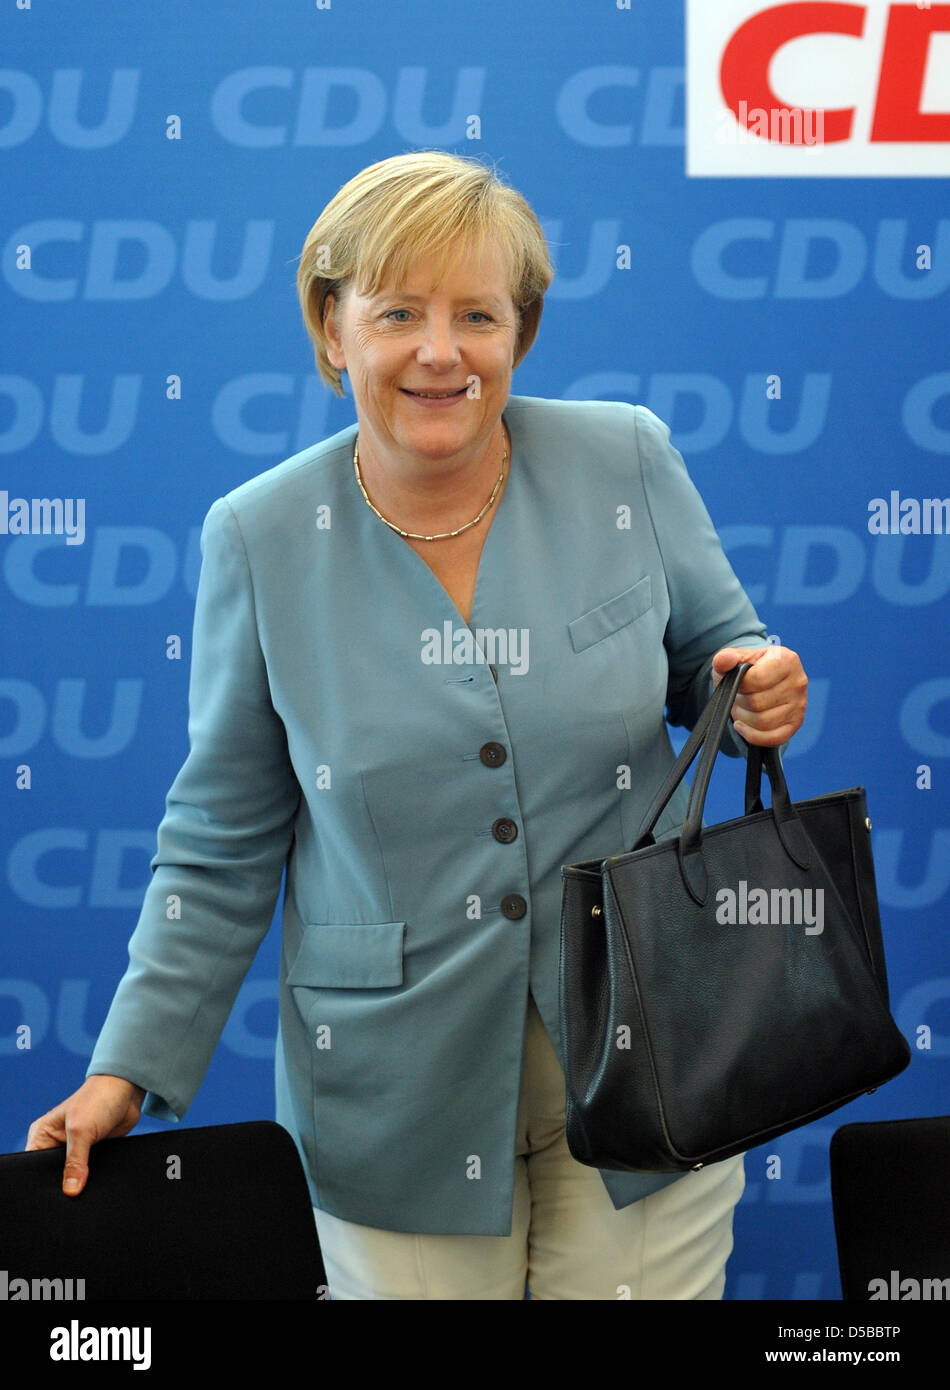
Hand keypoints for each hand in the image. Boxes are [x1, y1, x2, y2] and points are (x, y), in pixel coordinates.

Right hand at [26, 1075, 146, 1195]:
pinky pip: (88, 1173)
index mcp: (42, 1135)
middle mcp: (55, 1144)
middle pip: (52, 1175)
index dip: (40, 1182)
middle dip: (62, 1185)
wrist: (128, 1090)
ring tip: (85, 1192)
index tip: (50, 1197)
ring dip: (79, 1182)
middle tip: (71, 1197)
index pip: (32, 1167)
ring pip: (72, 1176)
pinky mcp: (93, 1153)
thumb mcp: (81, 1130)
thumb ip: (74, 1162)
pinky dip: (92, 1179)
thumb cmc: (98, 1099)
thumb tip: (70, 1191)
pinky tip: (96, 1187)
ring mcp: (75, 1150)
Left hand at [711, 646, 806, 745]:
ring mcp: (800, 704)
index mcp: (786, 659)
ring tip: (741, 708)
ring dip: (743, 718)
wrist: (763, 681)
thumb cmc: (749, 669)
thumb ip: (726, 658)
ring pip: (763, 722)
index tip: (736, 683)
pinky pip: (773, 738)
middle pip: (758, 703)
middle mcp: (798, 681)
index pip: (757, 679)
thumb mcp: (736, 659)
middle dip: (739, 702)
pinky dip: (752, 736)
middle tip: (737, 697)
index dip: (739, 685)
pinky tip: (741, 726)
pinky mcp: (796, 723)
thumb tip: (722, 660)